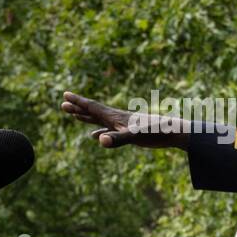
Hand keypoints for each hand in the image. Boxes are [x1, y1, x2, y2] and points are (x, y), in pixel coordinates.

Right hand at [61, 92, 190, 149]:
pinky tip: (97, 137)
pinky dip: (101, 133)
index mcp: (116, 117)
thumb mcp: (134, 136)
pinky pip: (110, 131)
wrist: (173, 133)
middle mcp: (118, 118)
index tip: (65, 95)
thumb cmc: (155, 132)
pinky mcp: (130, 133)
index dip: (79, 102)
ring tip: (75, 116)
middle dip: (78, 108)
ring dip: (87, 118)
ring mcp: (124, 125)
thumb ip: (117, 139)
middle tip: (63, 104)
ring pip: (101, 120)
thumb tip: (100, 140)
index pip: (93, 107)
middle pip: (94, 112)